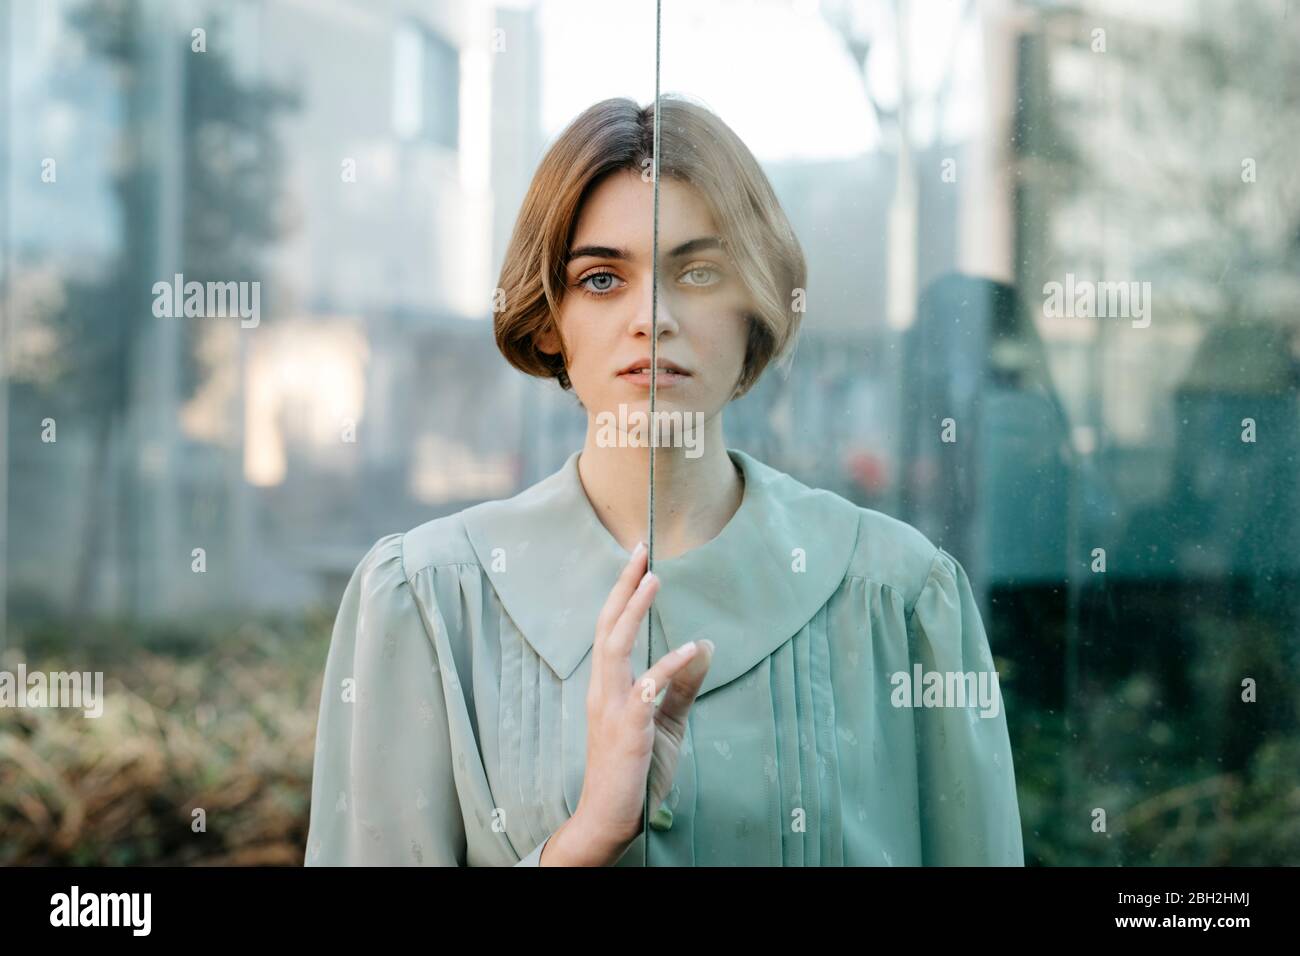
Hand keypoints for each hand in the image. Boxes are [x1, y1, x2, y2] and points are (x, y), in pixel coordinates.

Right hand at [542, 541, 712, 864]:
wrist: (609, 818)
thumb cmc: (633, 770)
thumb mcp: (664, 721)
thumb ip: (680, 685)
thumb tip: (705, 645)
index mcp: (607, 686)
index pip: (610, 628)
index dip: (623, 592)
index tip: (638, 558)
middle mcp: (602, 690)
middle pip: (607, 626)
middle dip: (624, 587)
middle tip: (640, 549)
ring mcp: (612, 709)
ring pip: (615, 648)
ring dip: (635, 612)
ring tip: (653, 580)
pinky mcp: (628, 731)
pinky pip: (647, 691)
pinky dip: (668, 666)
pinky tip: (692, 648)